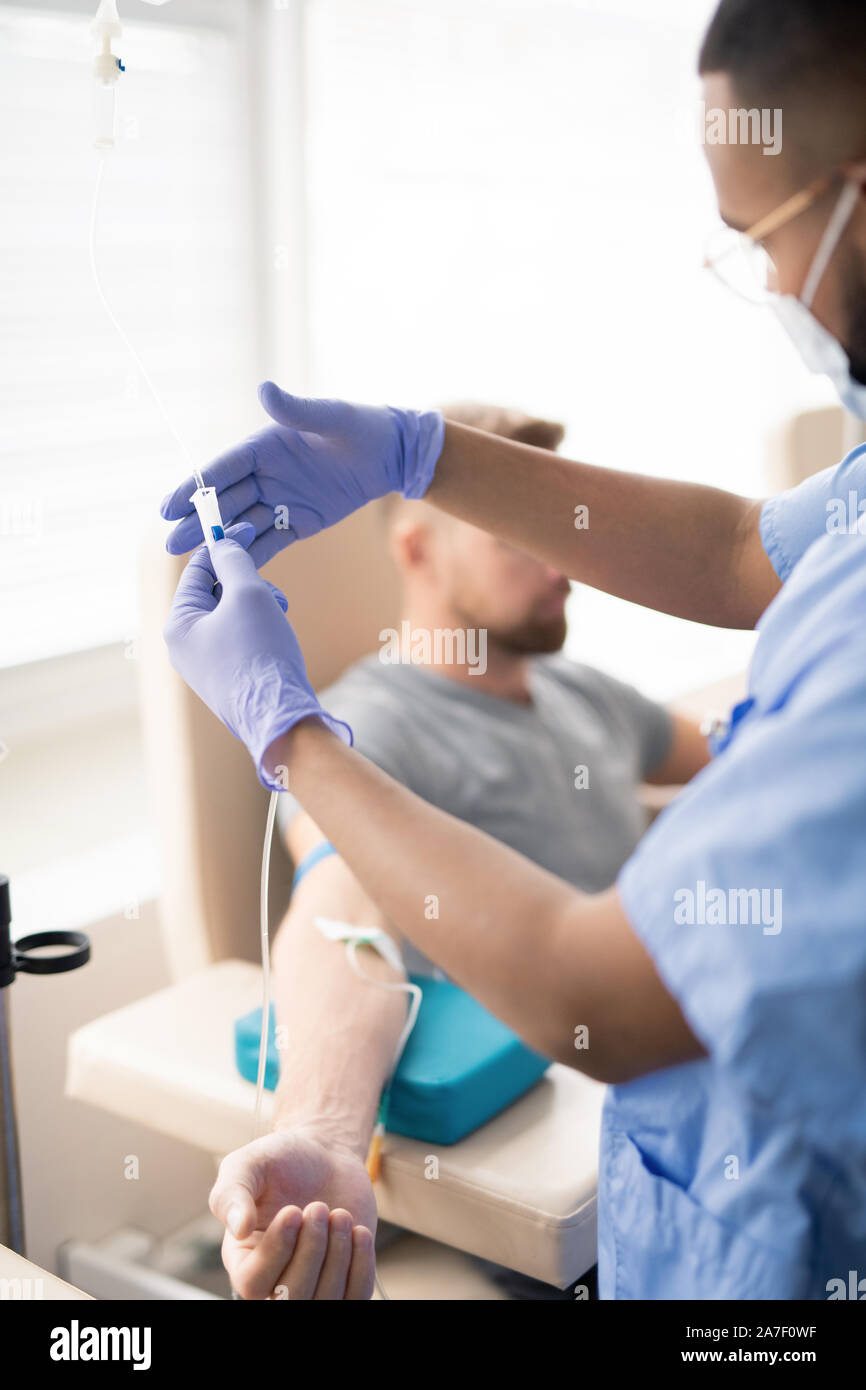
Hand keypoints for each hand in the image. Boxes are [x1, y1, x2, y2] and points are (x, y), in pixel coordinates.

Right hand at [160, 381, 444, 566]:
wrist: (391, 454)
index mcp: (264, 446)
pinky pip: (270, 542)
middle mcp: (265, 474)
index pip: (222, 469)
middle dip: (198, 522)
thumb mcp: (332, 418)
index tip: (169, 506)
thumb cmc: (362, 428)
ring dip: (218, 542)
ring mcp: (280, 501)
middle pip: (224, 501)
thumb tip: (264, 388)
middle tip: (171, 543)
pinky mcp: (297, 523)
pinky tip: (231, 573)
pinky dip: (251, 556)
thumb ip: (297, 410)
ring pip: (242, 524)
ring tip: (191, 559)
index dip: (195, 487)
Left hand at [162, 524, 350, 786]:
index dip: (223, 546)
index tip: (248, 529)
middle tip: (271, 589)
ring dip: (258, 607)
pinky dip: (260, 631)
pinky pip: (240, 642)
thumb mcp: (249, 594)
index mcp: (178, 625)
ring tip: (279, 615)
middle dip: (246, 585)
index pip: (197, 571)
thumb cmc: (261, 653)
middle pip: (214, 595)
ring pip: (230, 619)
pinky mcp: (228, 682)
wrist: (280, 715)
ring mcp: (205, 668)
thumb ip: (234, 561)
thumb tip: (223, 544)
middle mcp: (184, 648)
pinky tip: (278, 637)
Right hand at [210, 1128, 377, 1299]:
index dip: (276, 1250)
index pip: (252, 1283)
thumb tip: (238, 1228)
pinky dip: (362, 1265)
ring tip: (340, 1214)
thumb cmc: (281, 1160)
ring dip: (338, 1254)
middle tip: (318, 1206)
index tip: (292, 1210)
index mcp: (243, 1260)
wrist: (325, 1156)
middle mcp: (275, 1281)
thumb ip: (232, 1193)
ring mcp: (312, 1285)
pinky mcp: (345, 1281)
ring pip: (326, 1300)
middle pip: (292, 1298)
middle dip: (311, 1249)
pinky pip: (356, 1297)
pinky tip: (358, 1231)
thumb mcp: (248, 1164)